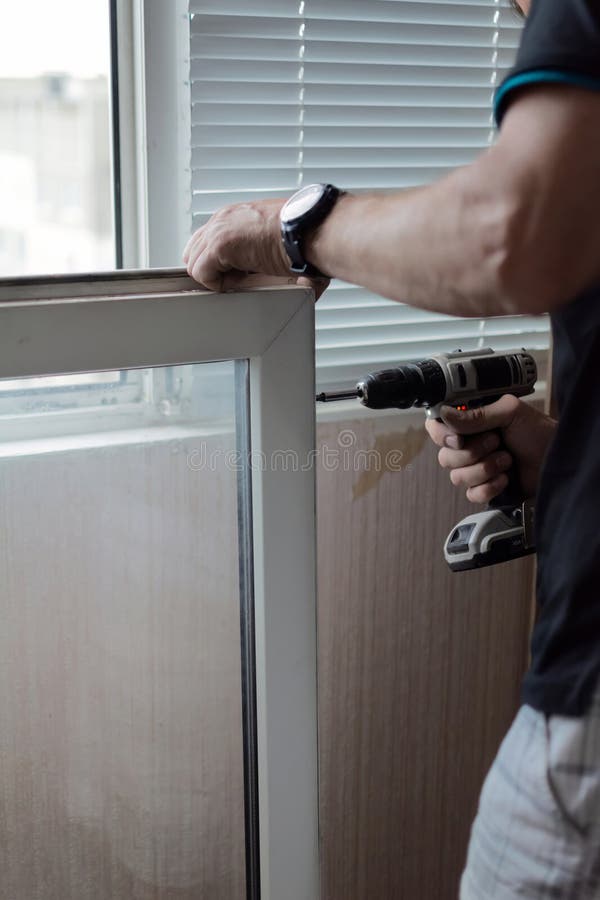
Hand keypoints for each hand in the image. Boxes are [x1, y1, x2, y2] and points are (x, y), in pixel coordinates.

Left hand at [183, 199, 329, 298]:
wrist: (311, 231)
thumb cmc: (303, 236)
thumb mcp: (273, 239)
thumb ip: (258, 250)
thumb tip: (275, 273)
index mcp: (234, 216)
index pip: (204, 240)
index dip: (217, 263)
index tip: (238, 272)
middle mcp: (222, 219)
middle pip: (193, 252)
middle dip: (212, 270)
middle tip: (240, 277)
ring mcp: (218, 230)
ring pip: (195, 264)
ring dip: (217, 277)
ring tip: (245, 278)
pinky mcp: (219, 245)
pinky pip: (201, 274)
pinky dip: (219, 284)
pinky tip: (243, 279)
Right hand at [425, 394, 556, 503]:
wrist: (557, 457)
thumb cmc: (537, 431)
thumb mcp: (509, 413)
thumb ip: (476, 415)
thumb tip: (444, 413)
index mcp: (469, 424)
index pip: (436, 429)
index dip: (442, 436)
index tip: (459, 439)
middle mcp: (468, 446)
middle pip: (445, 457)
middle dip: (473, 453)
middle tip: (496, 442)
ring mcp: (475, 469)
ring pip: (457, 477)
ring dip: (484, 469)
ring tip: (507, 460)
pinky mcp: (485, 489)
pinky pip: (472, 494)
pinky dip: (490, 487)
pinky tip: (506, 478)